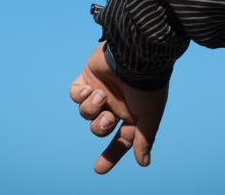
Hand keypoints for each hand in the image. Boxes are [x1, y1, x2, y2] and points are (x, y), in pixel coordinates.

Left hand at [69, 43, 167, 173]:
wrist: (136, 54)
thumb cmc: (146, 86)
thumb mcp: (149, 116)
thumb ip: (144, 139)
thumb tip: (143, 163)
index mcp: (132, 114)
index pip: (120, 140)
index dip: (110, 155)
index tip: (98, 170)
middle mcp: (116, 103)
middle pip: (99, 128)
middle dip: (100, 127)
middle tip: (108, 117)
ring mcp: (102, 90)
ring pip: (85, 112)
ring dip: (91, 109)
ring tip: (99, 97)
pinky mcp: (88, 77)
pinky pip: (75, 94)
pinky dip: (80, 95)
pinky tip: (90, 89)